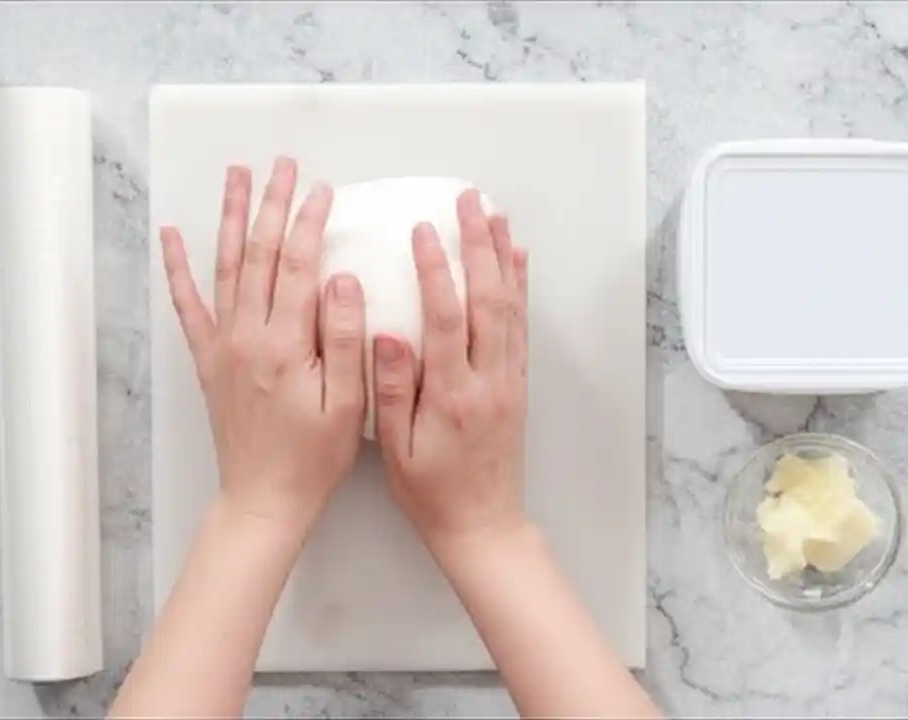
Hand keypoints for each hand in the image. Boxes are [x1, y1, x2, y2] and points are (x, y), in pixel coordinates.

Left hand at [158, 157, 366, 534]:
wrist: (264, 497)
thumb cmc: (312, 457)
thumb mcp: (346, 401)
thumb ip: (343, 337)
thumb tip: (342, 279)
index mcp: (284, 343)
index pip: (299, 265)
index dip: (311, 222)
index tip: (324, 190)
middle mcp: (246, 336)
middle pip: (259, 253)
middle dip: (272, 203)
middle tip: (284, 166)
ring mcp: (222, 345)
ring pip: (225, 266)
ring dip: (231, 217)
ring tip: (237, 176)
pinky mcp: (209, 360)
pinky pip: (188, 305)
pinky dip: (179, 268)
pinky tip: (174, 237)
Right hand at [373, 189, 529, 550]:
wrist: (482, 524)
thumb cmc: (431, 492)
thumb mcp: (397, 448)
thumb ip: (391, 389)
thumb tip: (386, 334)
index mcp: (452, 394)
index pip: (445, 318)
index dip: (435, 270)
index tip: (423, 230)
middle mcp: (488, 380)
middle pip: (488, 299)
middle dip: (478, 244)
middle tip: (468, 201)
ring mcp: (508, 379)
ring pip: (511, 307)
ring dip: (503, 257)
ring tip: (494, 214)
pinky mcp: (517, 384)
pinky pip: (521, 327)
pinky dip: (521, 289)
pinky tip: (517, 261)